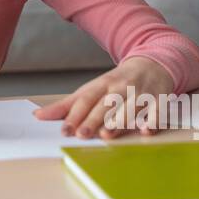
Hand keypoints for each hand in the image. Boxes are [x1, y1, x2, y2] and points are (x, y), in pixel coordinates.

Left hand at [34, 56, 175, 139]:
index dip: (74, 114)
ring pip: (129, 108)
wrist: (153, 63)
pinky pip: (157, 110)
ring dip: (119, 121)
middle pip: (105, 104)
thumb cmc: (117, 82)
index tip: (64, 130)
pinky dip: (152, 120)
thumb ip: (68, 104)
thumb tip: (39, 116)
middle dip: (93, 119)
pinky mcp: (159, 99)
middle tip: (82, 134)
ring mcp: (141, 92)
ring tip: (107, 134)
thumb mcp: (92, 89)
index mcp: (102, 84)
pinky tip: (146, 130)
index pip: (86, 99)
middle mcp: (120, 87)